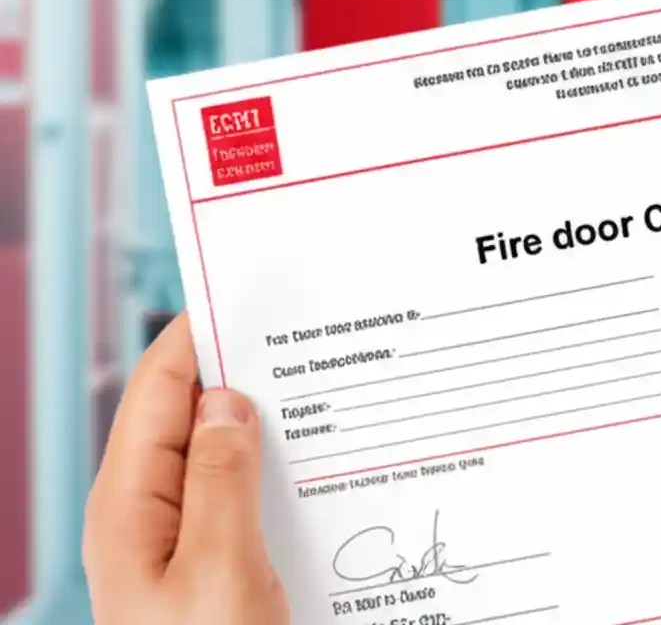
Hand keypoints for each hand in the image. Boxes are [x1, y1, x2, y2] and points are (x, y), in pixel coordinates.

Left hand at [83, 314, 289, 624]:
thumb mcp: (220, 570)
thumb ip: (223, 480)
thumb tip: (228, 404)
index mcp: (129, 505)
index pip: (158, 388)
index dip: (198, 336)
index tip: (246, 297)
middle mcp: (144, 514)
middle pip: (190, 415)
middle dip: (243, 375)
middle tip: (306, 343)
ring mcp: (174, 540)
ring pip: (220, 456)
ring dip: (266, 428)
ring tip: (323, 401)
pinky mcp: (207, 564)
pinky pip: (237, 497)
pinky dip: (273, 474)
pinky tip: (315, 471)